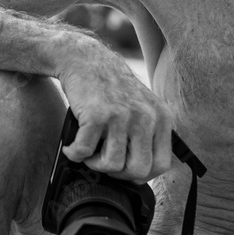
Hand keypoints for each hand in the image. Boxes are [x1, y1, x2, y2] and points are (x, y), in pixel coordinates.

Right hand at [55, 36, 172, 182]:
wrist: (85, 59)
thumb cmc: (111, 87)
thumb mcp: (143, 106)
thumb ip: (149, 134)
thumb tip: (141, 173)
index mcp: (162, 117)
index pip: (161, 164)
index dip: (142, 175)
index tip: (126, 171)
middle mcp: (146, 117)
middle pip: (138, 170)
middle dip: (117, 173)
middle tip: (103, 161)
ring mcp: (122, 116)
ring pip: (111, 165)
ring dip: (93, 163)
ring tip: (87, 150)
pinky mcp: (97, 115)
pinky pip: (85, 151)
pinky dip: (74, 152)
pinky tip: (71, 144)